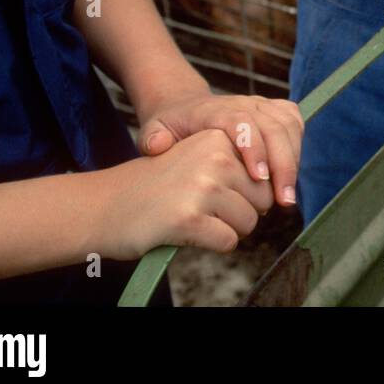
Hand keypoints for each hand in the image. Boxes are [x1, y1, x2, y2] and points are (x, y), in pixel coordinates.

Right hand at [92, 129, 274, 259]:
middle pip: (262, 200)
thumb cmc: (158, 186)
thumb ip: (237, 164)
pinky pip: (228, 242)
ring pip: (248, 223)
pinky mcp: (188, 218)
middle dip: (240, 212)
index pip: (266, 174)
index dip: (249, 192)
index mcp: (218, 138)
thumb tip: (278, 192)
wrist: (104, 205)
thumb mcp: (198, 159)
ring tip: (193, 218)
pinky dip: (212, 245)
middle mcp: (214, 157)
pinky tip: (185, 231)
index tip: (221, 194)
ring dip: (225, 229)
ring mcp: (201, 187)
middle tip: (202, 208)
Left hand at [138, 92, 303, 206]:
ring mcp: (262, 105)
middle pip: (273, 127)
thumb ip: (152, 138)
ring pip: (288, 127)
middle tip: (282, 201)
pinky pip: (295, 125)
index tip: (259, 178)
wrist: (186, 106)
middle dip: (283, 164)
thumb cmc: (172, 126)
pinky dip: (298, 150)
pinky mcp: (275, 109)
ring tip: (286, 198)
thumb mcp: (154, 130)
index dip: (254, 148)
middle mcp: (244, 103)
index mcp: (216, 109)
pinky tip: (290, 179)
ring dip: (293, 162)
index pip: (242, 122)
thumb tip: (158, 146)